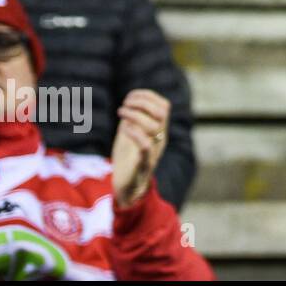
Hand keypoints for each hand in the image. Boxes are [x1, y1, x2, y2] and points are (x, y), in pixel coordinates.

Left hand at [111, 90, 170, 208]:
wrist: (128, 189)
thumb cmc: (128, 160)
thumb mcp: (131, 135)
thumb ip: (134, 119)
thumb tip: (130, 102)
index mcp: (159, 131)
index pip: (164, 106)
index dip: (149, 96)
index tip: (131, 96)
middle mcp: (160, 139)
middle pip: (162, 112)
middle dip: (142, 102)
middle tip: (125, 104)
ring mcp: (154, 151)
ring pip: (154, 126)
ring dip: (135, 114)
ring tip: (121, 112)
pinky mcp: (143, 165)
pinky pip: (145, 146)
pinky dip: (134, 133)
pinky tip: (123, 128)